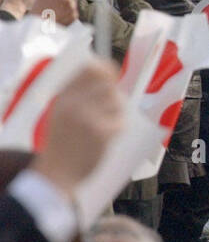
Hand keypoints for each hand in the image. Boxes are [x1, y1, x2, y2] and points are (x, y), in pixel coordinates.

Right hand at [28, 60, 123, 198]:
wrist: (56, 173)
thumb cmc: (62, 143)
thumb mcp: (60, 112)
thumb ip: (77, 94)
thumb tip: (104, 73)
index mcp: (63, 98)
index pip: (90, 70)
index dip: (105, 68)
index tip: (113, 74)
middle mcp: (75, 104)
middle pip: (108, 84)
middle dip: (113, 94)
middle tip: (108, 108)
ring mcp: (89, 118)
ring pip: (117, 102)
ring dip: (116, 113)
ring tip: (102, 126)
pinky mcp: (102, 133)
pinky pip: (120, 122)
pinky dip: (117, 128)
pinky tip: (104, 138)